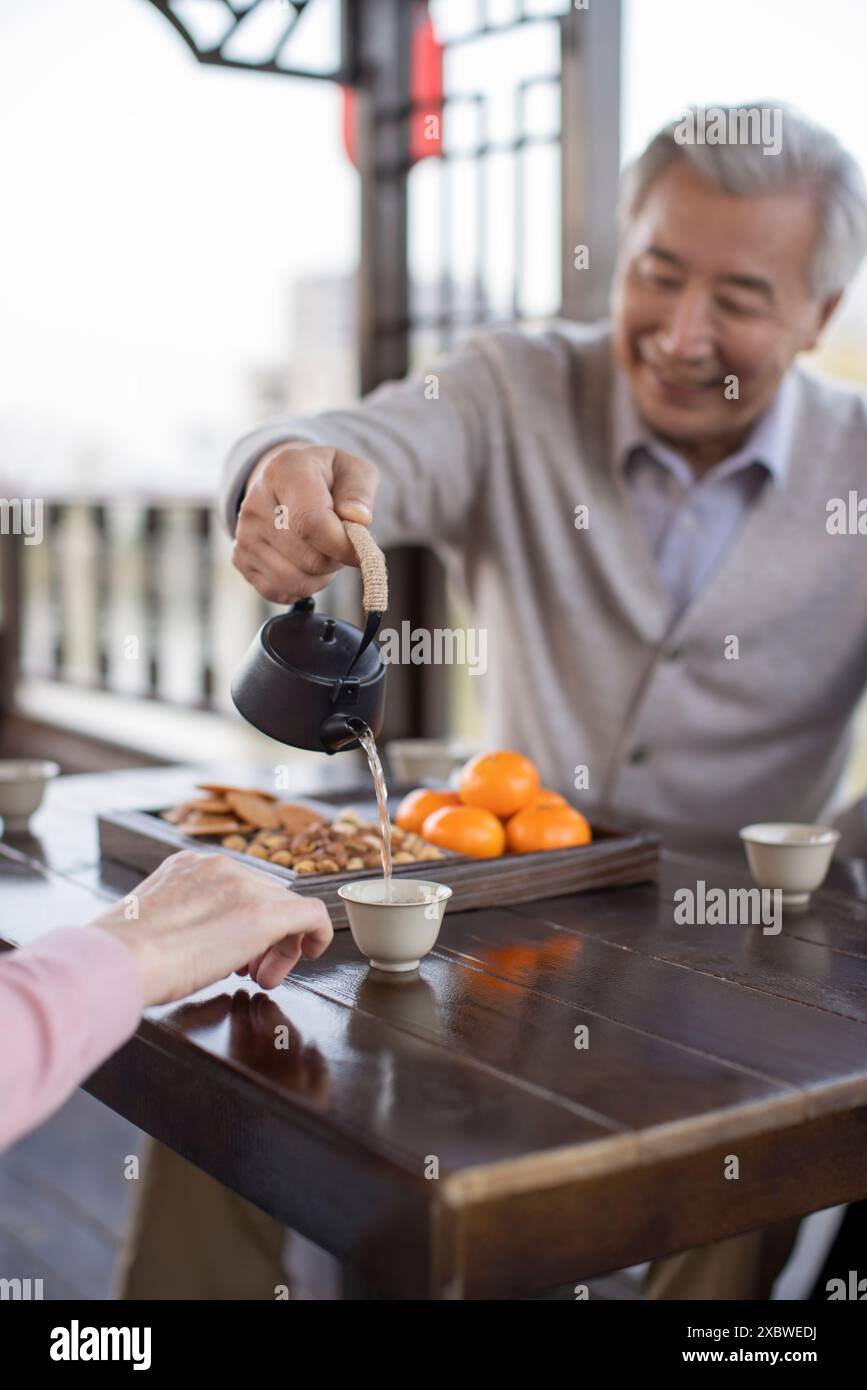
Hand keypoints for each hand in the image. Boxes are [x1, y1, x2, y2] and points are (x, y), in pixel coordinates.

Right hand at [92, 850, 332, 1005]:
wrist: (119, 961)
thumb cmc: (124, 957)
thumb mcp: (151, 924)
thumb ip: (180, 920)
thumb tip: (200, 944)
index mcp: (187, 866)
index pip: (236, 888)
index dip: (241, 924)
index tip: (235, 954)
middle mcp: (217, 866)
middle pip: (263, 896)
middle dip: (263, 937)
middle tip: (254, 972)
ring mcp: (241, 885)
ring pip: (284, 907)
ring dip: (280, 944)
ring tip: (264, 975)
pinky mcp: (264, 913)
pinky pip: (311, 914)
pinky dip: (319, 933)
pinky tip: (313, 953)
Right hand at [233, 442, 379, 603]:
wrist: (284, 481)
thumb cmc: (325, 479)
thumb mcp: (352, 470)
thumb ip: (360, 491)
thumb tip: (358, 519)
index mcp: (286, 471)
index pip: (312, 523)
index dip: (342, 546)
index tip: (364, 552)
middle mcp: (256, 503)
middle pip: (308, 558)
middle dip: (336, 560)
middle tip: (341, 544)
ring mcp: (245, 534)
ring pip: (296, 580)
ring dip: (321, 575)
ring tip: (323, 551)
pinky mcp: (241, 559)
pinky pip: (281, 591)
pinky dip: (303, 585)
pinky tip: (305, 562)